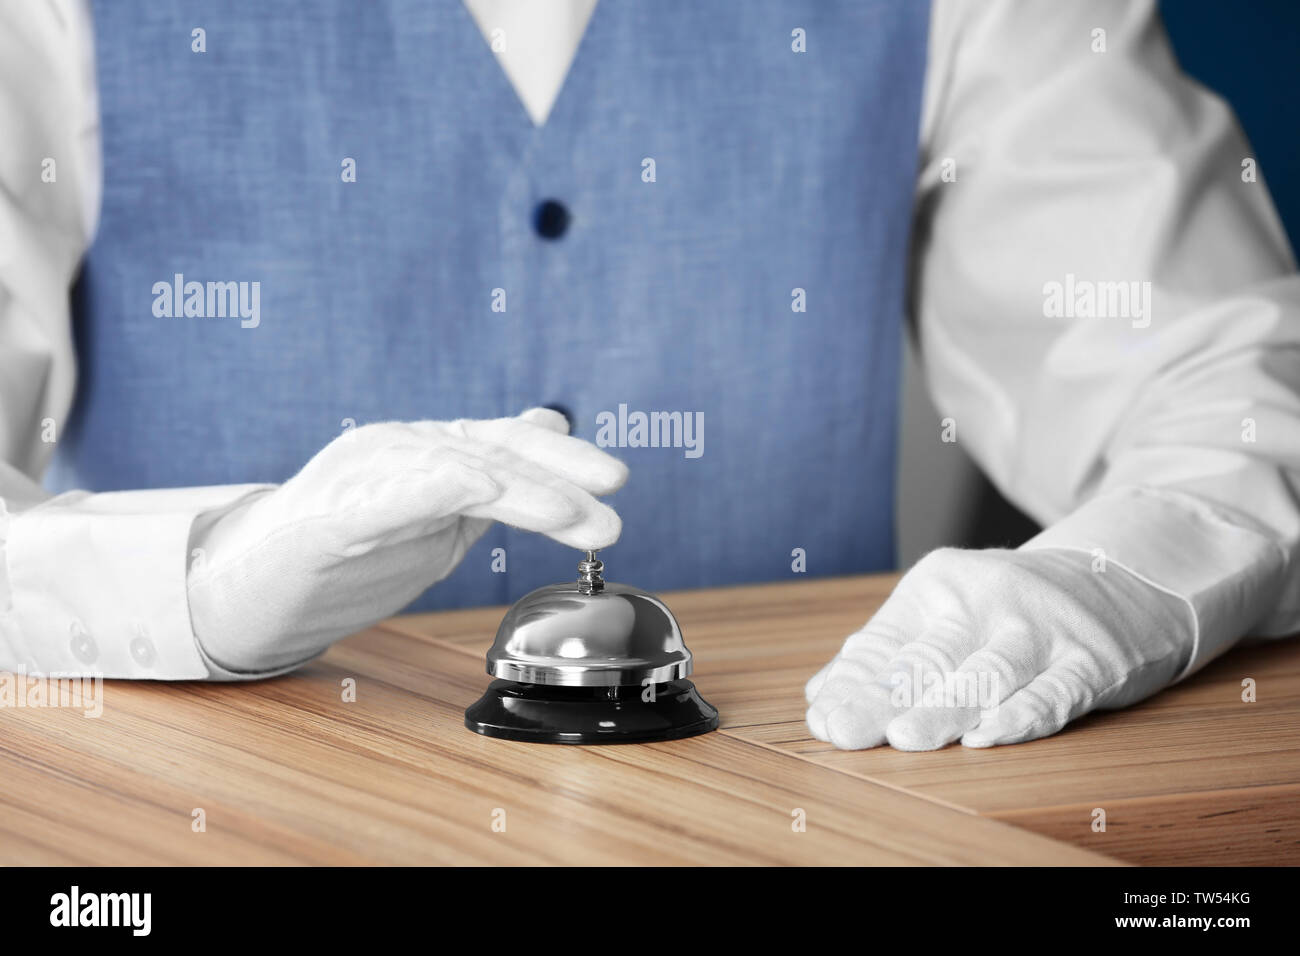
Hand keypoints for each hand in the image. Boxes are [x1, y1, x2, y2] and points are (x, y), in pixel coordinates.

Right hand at [187, 408, 626, 673]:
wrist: (246, 590)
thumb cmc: (345, 559)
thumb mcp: (436, 520)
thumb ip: (490, 482)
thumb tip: (546, 430)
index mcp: (427, 454)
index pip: (506, 445)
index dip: (561, 459)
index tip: (613, 480)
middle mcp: (400, 449)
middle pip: (491, 450)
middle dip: (557, 475)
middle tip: (611, 496)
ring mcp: (363, 476)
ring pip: (455, 469)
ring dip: (521, 490)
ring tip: (571, 515)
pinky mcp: (330, 517)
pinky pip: (390, 496)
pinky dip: (438, 486)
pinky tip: (480, 490)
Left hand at [804, 548, 1194, 749]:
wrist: (1114, 581)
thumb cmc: (1006, 611)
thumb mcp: (943, 613)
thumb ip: (884, 654)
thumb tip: (821, 697)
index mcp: (937, 585)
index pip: (887, 643)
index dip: (854, 684)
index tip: (823, 719)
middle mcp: (986, 600)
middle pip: (928, 660)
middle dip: (885, 699)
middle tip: (847, 730)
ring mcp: (1040, 628)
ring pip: (986, 675)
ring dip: (945, 709)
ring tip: (906, 738)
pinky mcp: (1090, 658)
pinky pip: (1054, 690)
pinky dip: (1021, 715)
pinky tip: (988, 736)